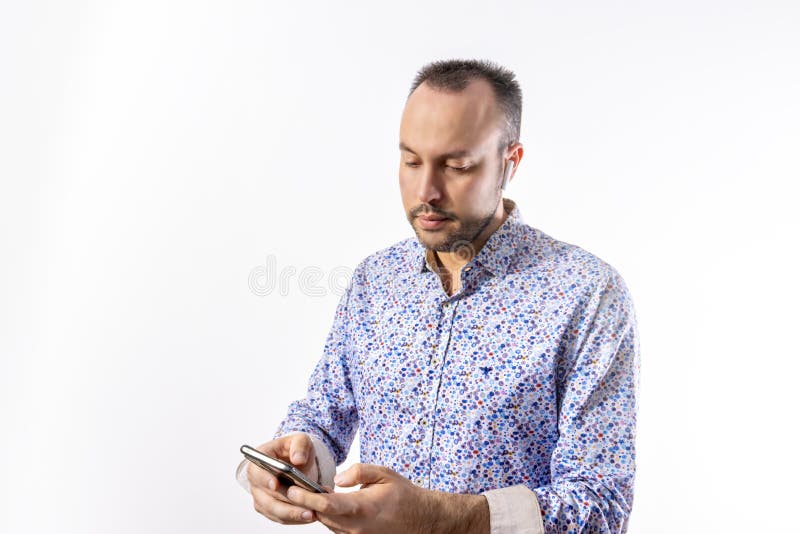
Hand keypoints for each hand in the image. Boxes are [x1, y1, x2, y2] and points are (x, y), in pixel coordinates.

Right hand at [245, 433, 328, 524]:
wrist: (297, 462)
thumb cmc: (296, 449)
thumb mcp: (301, 440)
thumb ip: (300, 446)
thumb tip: (298, 460)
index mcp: (259, 460)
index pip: (256, 471)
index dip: (264, 479)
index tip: (275, 485)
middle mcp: (256, 480)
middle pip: (265, 497)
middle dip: (285, 503)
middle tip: (304, 506)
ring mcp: (261, 496)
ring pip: (273, 510)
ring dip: (291, 514)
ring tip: (311, 515)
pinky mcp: (269, 508)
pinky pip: (280, 517)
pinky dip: (293, 519)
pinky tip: (309, 516)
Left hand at [285, 463, 488, 533]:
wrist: (422, 519)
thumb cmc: (404, 495)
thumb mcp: (383, 474)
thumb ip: (358, 472)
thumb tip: (337, 478)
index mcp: (362, 508)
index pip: (326, 504)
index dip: (306, 497)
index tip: (293, 489)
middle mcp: (356, 527)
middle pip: (322, 515)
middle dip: (307, 502)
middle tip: (294, 487)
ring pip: (328, 523)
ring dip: (318, 510)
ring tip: (309, 493)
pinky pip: (337, 529)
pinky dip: (331, 517)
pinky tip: (330, 504)